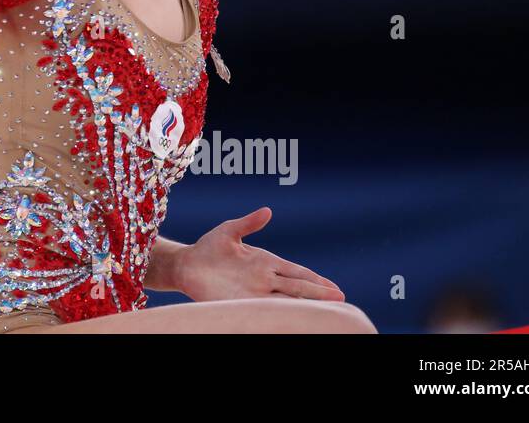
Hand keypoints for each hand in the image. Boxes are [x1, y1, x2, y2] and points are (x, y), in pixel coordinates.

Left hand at [173, 207, 345, 302]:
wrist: (187, 264)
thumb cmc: (209, 247)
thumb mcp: (230, 231)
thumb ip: (249, 223)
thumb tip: (268, 211)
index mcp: (267, 262)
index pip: (297, 272)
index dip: (316, 280)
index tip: (336, 288)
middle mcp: (265, 280)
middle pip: (297, 288)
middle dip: (318, 295)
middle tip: (341, 302)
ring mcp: (253, 293)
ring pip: (284, 301)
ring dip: (302, 307)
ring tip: (323, 315)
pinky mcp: (237, 303)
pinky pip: (260, 309)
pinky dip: (275, 313)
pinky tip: (288, 318)